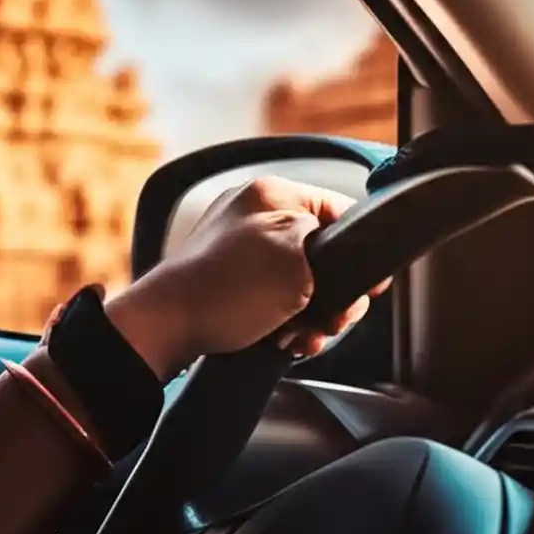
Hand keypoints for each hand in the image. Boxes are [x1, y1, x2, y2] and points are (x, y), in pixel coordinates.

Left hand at [105, 176, 389, 380]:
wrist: (166, 327)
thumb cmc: (227, 289)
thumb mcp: (297, 259)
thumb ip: (336, 248)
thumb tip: (349, 257)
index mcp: (273, 194)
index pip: (342, 210)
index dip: (360, 251)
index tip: (367, 287)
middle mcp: (257, 214)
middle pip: (325, 253)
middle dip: (334, 295)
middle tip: (330, 321)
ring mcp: (242, 248)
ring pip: (303, 281)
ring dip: (311, 314)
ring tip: (299, 335)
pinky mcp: (232, 280)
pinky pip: (277, 296)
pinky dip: (287, 320)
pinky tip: (285, 340)